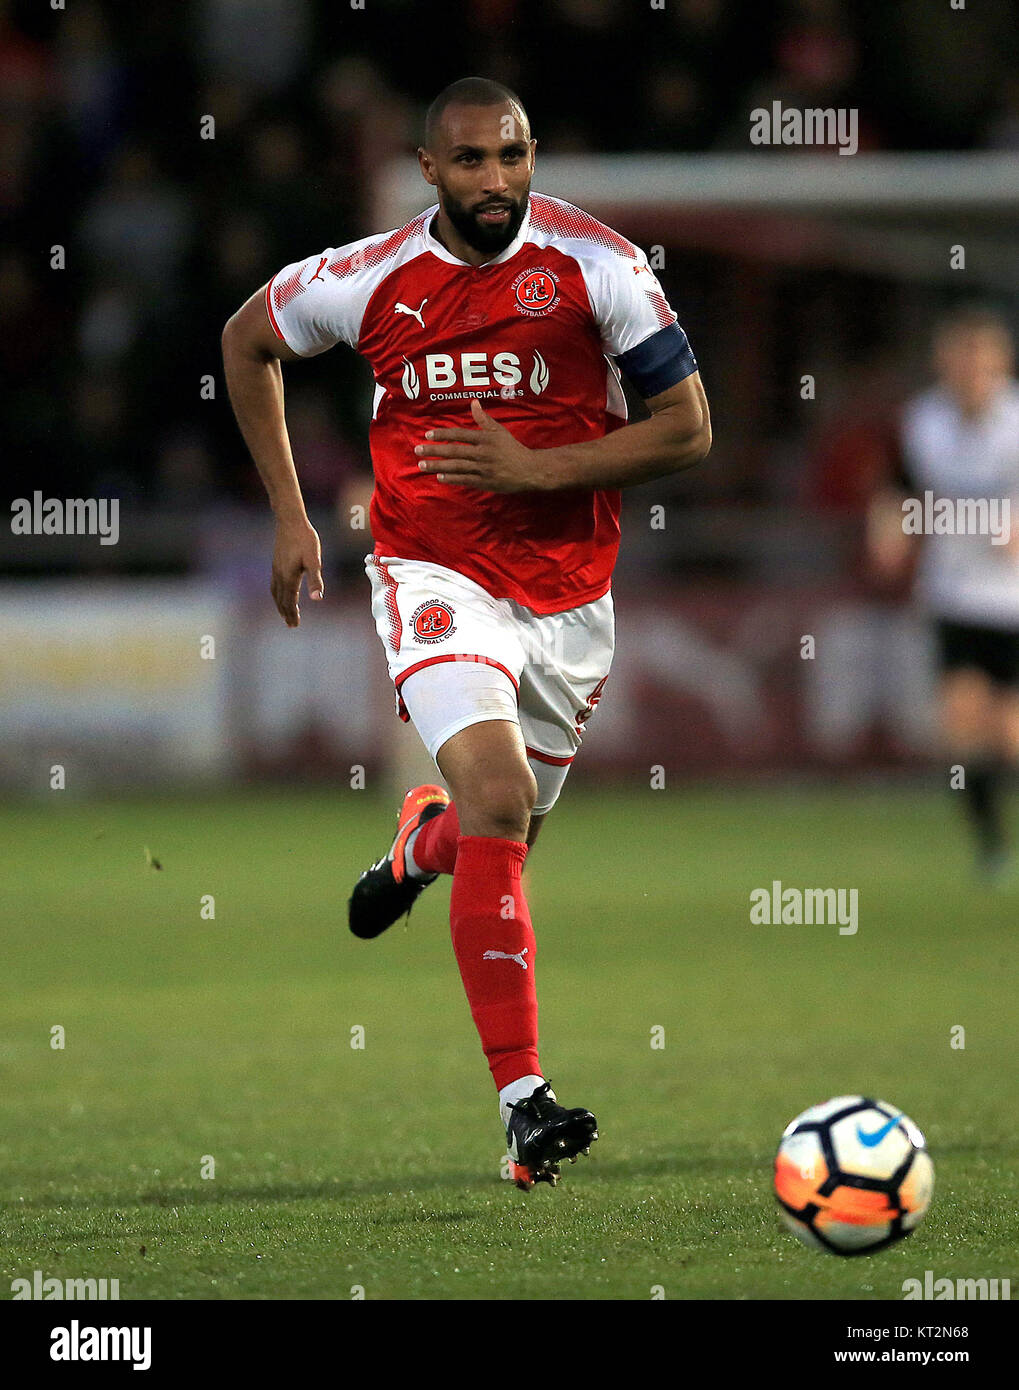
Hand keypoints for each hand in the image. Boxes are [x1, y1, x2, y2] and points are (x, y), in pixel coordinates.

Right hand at [271, 518, 323, 626]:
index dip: (292, 614)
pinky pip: (274, 584)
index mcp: (289, 577)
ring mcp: (276, 569)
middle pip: (282, 599)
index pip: (290, 601)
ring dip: (280, 604)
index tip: (295, 625)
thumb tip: (317, 599)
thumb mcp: (314, 560)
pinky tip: (281, 593)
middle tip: (291, 625)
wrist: (290, 521)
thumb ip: (315, 580)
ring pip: (276, 592)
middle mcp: (280, 575)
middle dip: (286, 613)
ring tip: (284, 613)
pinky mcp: (276, 563)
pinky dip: (276, 594)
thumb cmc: (305, 539)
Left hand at [415, 398, 546, 492]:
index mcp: (485, 439)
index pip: (459, 435)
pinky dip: (452, 479)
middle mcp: (482, 453)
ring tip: (422, 465)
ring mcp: (483, 469)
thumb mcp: (499, 431)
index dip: (442, 434)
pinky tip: (440, 477)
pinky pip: (466, 480)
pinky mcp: (485, 482)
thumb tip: (473, 403)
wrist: (529, 470)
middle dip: (434, 451)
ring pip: (457, 466)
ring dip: (438, 466)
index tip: (427, 434)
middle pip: (454, 451)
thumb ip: (484, 419)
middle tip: (417, 450)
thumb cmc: (512, 449)